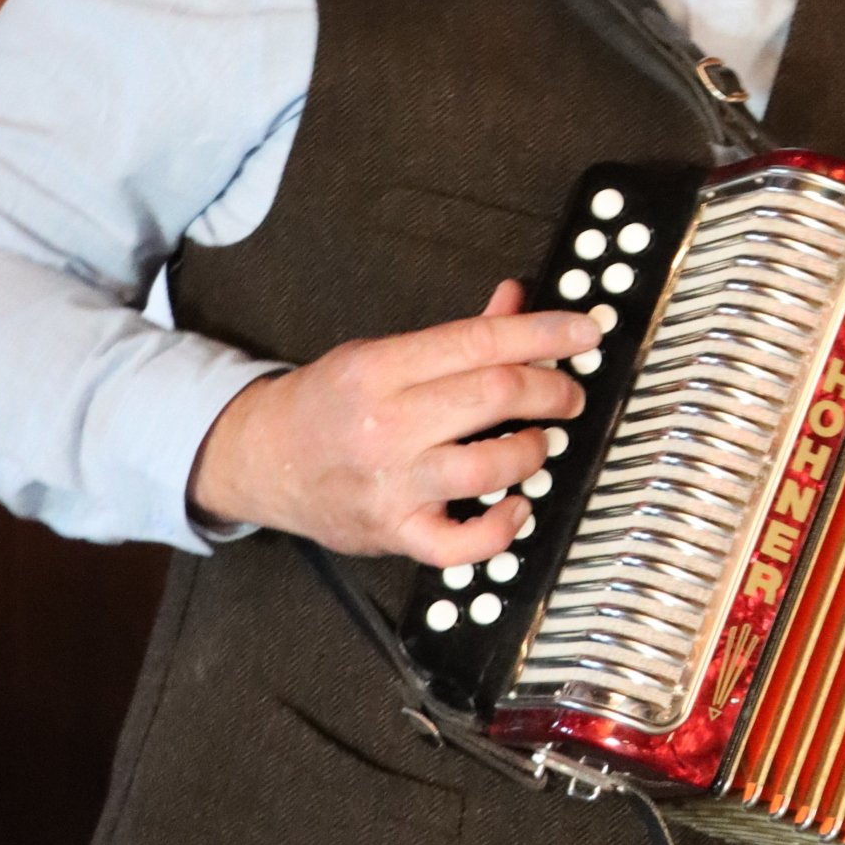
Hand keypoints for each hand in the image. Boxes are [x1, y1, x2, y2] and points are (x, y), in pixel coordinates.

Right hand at [188, 278, 597, 566]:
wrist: (260, 459)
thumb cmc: (326, 404)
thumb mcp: (381, 352)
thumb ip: (457, 334)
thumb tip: (516, 300)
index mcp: (381, 368)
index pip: (481, 341)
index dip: (545, 334)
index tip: (583, 332)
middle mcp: (386, 423)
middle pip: (494, 395)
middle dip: (552, 390)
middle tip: (568, 392)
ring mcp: (390, 483)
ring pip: (488, 466)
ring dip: (533, 450)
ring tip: (538, 442)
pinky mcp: (392, 533)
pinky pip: (460, 544)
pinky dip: (501, 529)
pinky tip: (516, 507)